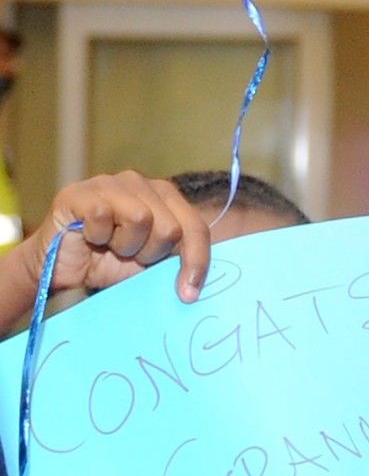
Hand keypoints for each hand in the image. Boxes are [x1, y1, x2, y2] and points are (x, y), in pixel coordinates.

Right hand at [3, 171, 210, 312]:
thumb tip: (200, 281)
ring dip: (124, 245)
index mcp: (166, 197)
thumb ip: (178, 259)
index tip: (188, 294)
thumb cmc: (109, 261)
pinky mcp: (80, 191)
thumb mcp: (151, 262)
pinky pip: (102, 214)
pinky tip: (87, 236)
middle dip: (151, 254)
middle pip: (171, 227)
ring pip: (141, 218)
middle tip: (128, 255)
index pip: (196, 228)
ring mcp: (110, 182)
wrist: (62, 268)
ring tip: (109, 244)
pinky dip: (96, 235)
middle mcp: (141, 183)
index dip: (197, 262)